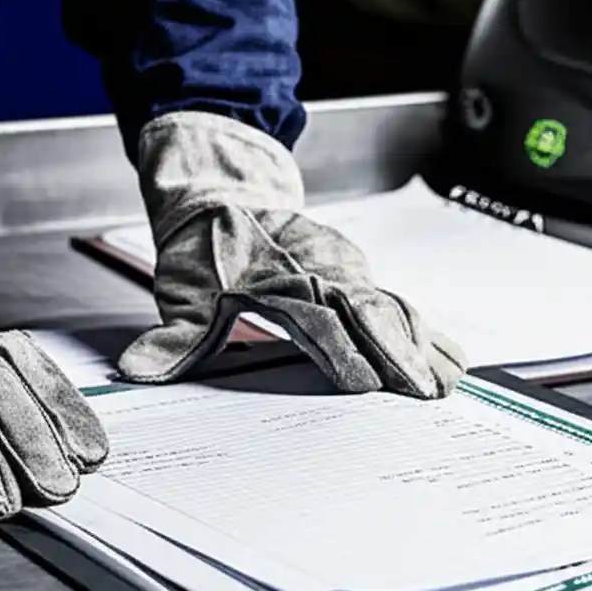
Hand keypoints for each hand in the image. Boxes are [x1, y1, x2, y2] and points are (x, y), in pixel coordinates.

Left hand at [118, 111, 465, 398]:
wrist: (226, 197)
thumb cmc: (207, 246)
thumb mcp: (183, 288)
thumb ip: (174, 334)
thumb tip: (140, 369)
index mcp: (283, 276)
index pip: (320, 316)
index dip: (344, 349)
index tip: (366, 384)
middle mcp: (326, 272)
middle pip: (372, 312)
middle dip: (401, 353)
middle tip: (427, 393)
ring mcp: (350, 273)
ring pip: (395, 309)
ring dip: (422, 346)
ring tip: (447, 385)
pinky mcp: (362, 277)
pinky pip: (401, 306)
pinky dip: (427, 334)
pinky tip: (451, 362)